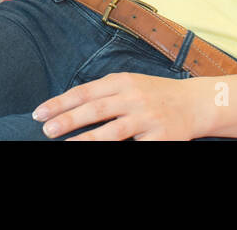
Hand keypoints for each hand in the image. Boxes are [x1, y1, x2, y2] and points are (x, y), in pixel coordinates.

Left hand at [30, 73, 203, 140]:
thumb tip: (70, 103)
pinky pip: (135, 148)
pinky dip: (116, 152)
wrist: (197, 103)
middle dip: (67, 120)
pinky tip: (101, 154)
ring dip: (87, 140)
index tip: (39, 113)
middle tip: (46, 130)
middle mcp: (133, 98)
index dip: (60, 103)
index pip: (84, 92)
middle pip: (94, 109)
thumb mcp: (130, 84)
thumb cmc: (156, 94)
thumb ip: (104, 92)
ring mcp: (147, 118)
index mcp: (122, 82)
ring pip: (112, 131)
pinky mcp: (160, 138)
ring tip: (66, 147)